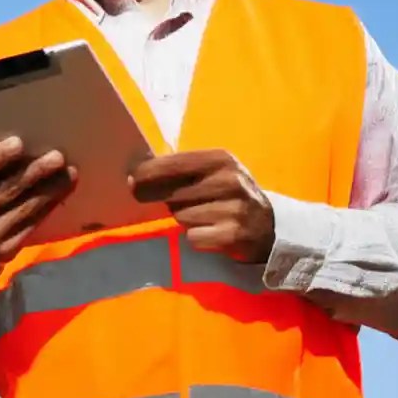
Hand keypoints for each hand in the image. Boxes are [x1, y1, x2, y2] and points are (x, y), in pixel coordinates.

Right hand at [0, 136, 77, 275]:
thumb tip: (18, 144)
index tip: (18, 142)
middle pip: (5, 191)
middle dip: (33, 172)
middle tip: (56, 156)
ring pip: (24, 208)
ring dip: (50, 188)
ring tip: (69, 171)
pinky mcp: (7, 250)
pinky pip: (33, 223)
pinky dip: (51, 204)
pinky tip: (65, 188)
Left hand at [129, 149, 274, 263]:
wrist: (267, 225)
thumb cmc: (227, 195)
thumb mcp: (211, 173)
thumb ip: (178, 170)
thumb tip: (134, 176)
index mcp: (221, 159)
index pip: (174, 164)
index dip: (148, 173)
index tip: (131, 180)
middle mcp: (230, 181)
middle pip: (173, 194)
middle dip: (164, 200)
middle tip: (163, 203)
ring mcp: (235, 208)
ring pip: (182, 217)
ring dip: (184, 220)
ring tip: (202, 218)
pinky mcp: (235, 235)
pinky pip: (194, 237)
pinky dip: (196, 238)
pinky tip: (211, 233)